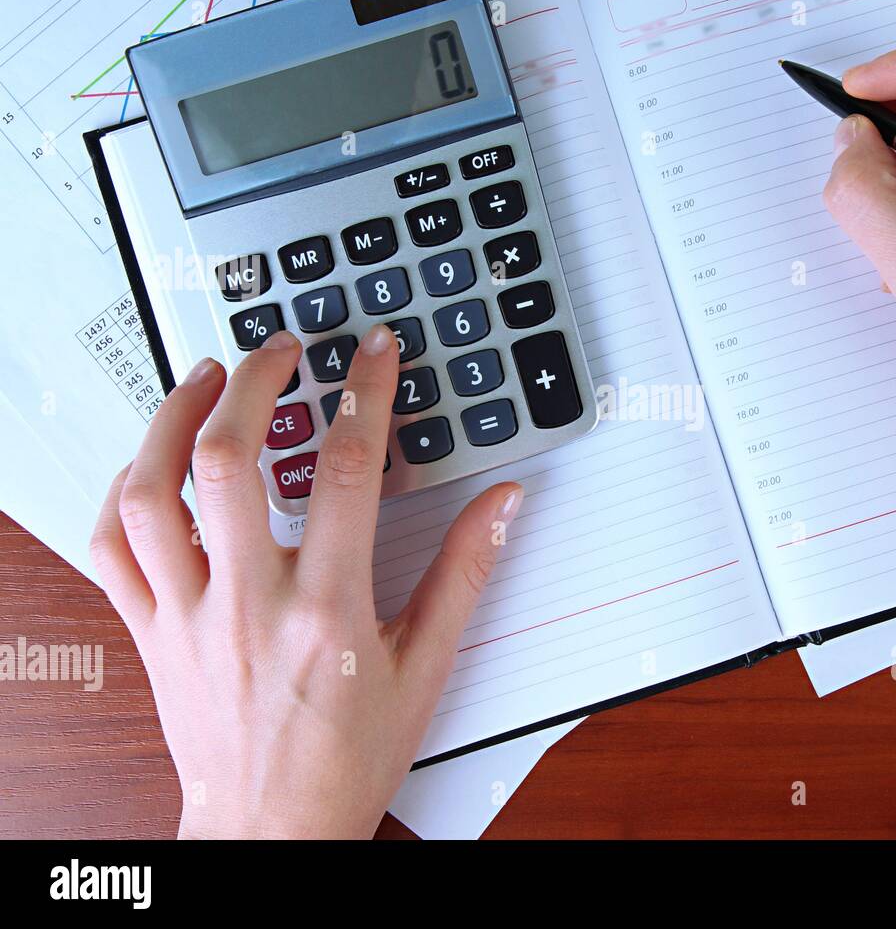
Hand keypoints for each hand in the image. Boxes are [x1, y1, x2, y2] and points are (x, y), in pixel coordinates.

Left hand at [89, 325, 521, 838]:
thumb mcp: (425, 668)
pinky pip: (111, 550)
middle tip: (280, 349)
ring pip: (150, 495)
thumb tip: (501, 505)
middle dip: (254, 382)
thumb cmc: (347, 759)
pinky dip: (121, 492)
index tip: (372, 353)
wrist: (271, 831)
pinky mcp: (151, 634)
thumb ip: (464, 574)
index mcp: (326, 609)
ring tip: (205, 378)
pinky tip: (149, 462)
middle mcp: (247, 604)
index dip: (362, 394)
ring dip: (171, 419)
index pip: (342, 471)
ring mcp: (188, 617)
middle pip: (227, 460)